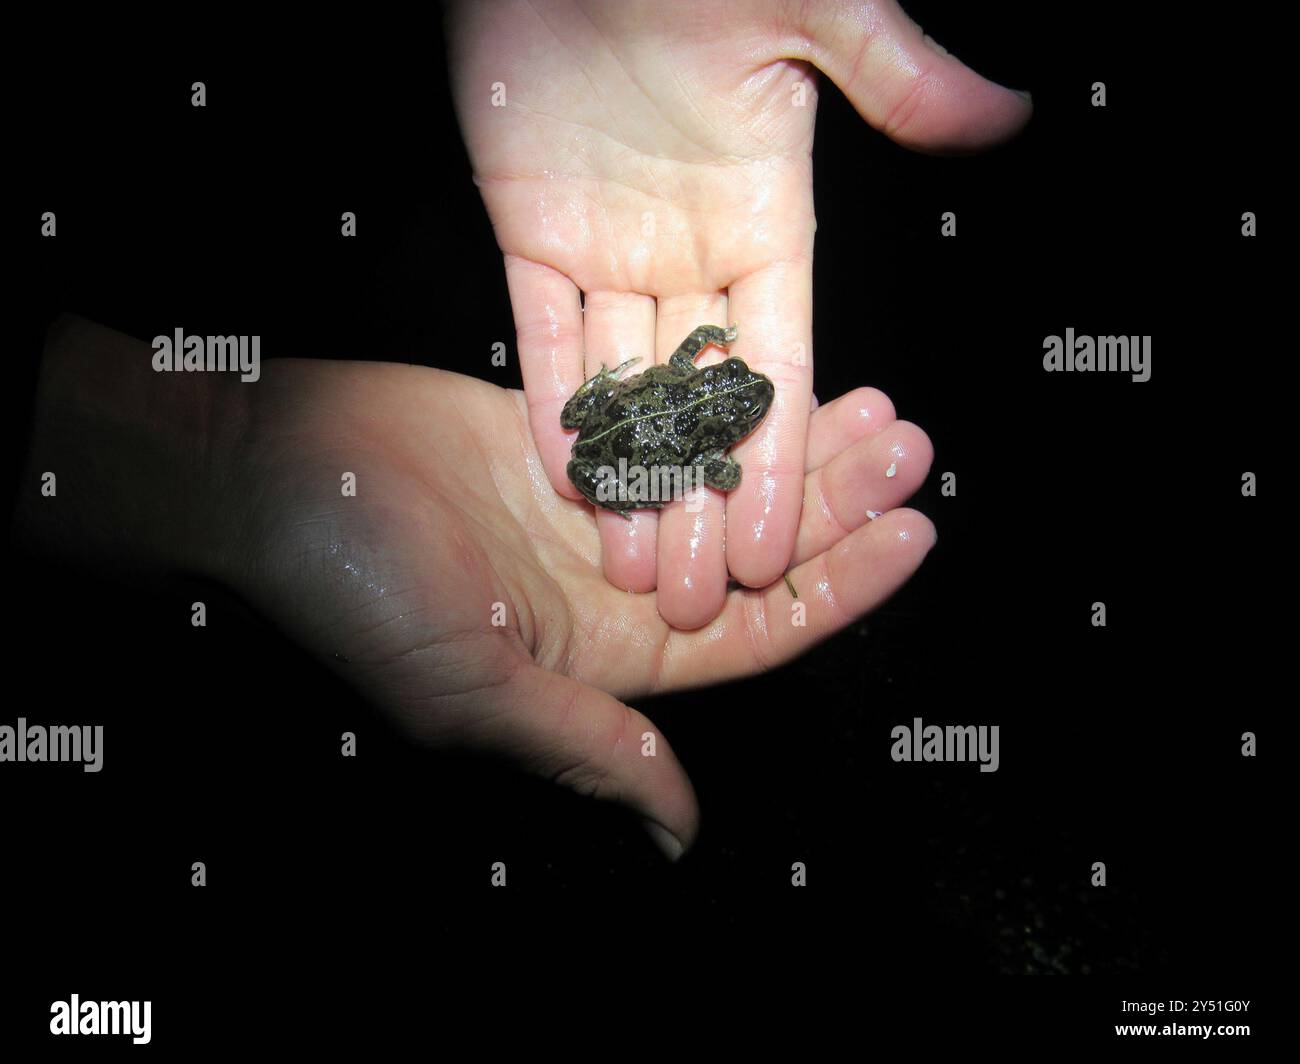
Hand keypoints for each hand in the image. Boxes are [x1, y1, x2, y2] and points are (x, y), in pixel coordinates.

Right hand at [19, 317, 935, 858]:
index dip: (840, 588)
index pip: (757, 630)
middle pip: (754, 547)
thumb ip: (585, 746)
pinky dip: (722, 402)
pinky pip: (666, 423)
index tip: (913, 536)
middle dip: (837, 503)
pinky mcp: (567, 436)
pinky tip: (773, 374)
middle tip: (913, 449)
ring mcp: (597, 507)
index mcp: (609, 654)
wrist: (271, 472)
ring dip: (796, 445)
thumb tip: (677, 831)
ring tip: (875, 405)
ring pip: (721, 479)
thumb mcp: (473, 690)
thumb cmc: (356, 588)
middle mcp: (617, 583)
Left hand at [446, 0, 1025, 626]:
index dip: (784, 457)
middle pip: (703, 399)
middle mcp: (692, 250)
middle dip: (705, 498)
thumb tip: (1002, 114)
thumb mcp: (809, 8)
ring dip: (630, 475)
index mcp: (766, 215)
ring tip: (631, 568)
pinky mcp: (533, 228)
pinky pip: (544, 335)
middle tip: (702, 596)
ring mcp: (611, 246)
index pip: (782, 362)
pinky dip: (555, 403)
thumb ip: (895, 71)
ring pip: (625, 385)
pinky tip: (566, 478)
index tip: (786, 542)